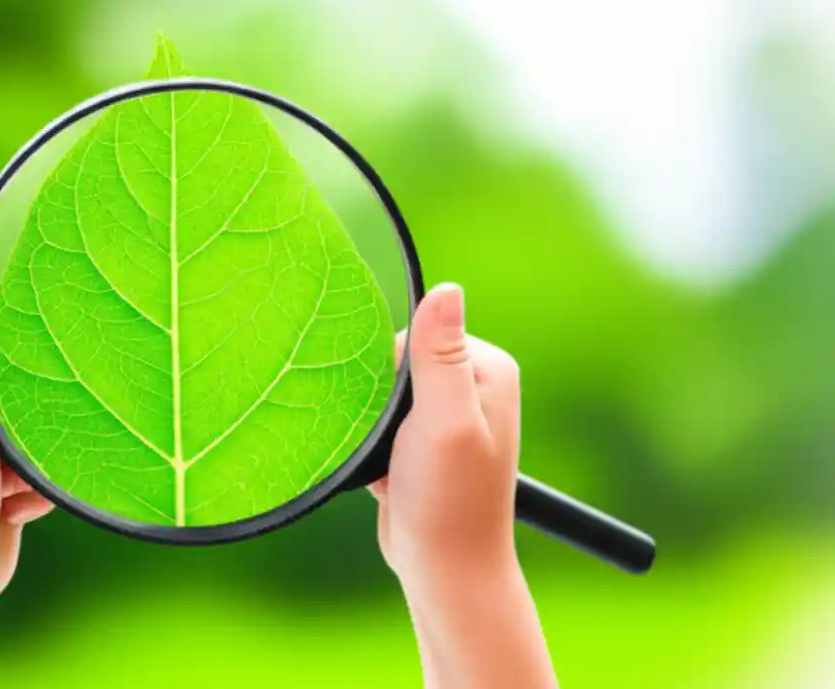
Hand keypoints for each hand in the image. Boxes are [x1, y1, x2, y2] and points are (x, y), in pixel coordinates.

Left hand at [0, 283, 52, 688]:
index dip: (21, 352)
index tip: (43, 368)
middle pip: (21, 384)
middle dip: (36, 414)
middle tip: (28, 440)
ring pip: (39, 427)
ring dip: (38, 458)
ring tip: (12, 484)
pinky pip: (41, 466)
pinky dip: (38, 487)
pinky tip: (16, 506)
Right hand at [369, 283, 555, 688]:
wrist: (444, 570)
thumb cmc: (449, 501)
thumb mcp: (444, 422)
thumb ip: (440, 357)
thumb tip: (445, 288)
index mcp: (487, 369)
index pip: (415, 335)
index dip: (391, 372)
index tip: (399, 415)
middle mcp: (471, 386)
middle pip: (394, 362)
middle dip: (379, 401)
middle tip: (394, 443)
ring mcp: (446, 416)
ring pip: (381, 393)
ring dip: (372, 426)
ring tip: (391, 461)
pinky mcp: (421, 442)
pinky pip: (378, 423)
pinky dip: (371, 446)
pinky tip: (386, 473)